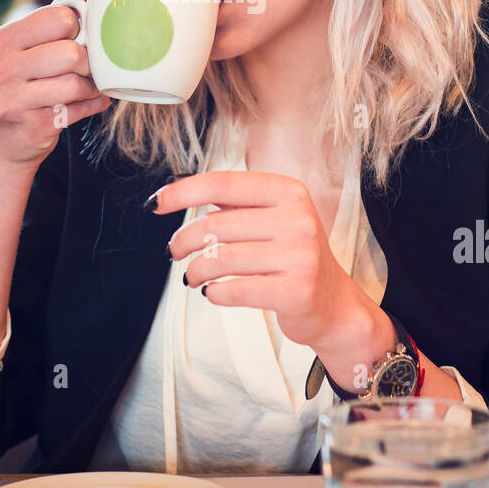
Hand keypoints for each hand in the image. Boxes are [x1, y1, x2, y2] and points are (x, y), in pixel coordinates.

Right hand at [0, 0, 110, 165]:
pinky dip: (90, 106)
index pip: (59, 17)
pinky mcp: (31, 124)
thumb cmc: (24, 84)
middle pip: (70, 52)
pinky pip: (77, 109)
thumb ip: (60, 10)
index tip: (78, 38)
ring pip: (75, 83)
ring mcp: (14, 98)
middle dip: (87, 61)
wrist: (2, 141)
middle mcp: (3, 66)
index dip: (78, 28)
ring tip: (86, 86)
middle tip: (85, 67)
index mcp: (5, 39)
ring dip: (90, 86)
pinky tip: (86, 103)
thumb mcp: (31, 45)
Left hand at [151, 171, 393, 369]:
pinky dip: (214, 292)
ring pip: (221, 258)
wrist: (334, 304)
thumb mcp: (271, 218)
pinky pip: (235, 290)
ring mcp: (301, 255)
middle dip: (183, 240)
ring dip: (195, 270)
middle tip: (173, 252)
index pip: (222, 183)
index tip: (155, 204)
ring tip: (191, 277)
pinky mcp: (297, 291)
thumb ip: (232, 202)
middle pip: (216, 224)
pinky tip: (212, 292)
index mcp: (288, 191)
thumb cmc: (291, 256)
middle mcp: (298, 218)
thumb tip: (172, 191)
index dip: (182, 192)